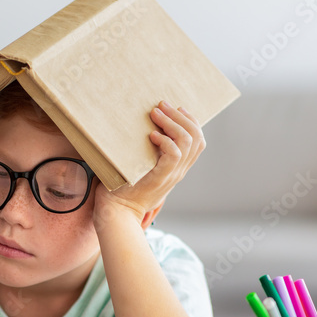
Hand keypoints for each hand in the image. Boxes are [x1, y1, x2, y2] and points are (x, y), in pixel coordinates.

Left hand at [93, 101, 204, 225]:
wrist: (118, 211)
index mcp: (178, 167)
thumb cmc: (124, 187)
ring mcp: (172, 174)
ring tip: (155, 114)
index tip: (176, 108)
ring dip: (172, 123)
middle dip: (181, 116)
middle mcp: (179, 170)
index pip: (198, 141)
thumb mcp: (142, 166)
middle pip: (196, 137)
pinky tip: (151, 135)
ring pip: (187, 142)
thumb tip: (143, 128)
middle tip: (162, 105)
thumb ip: (149, 152)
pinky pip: (174, 154)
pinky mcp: (161, 177)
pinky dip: (165, 140)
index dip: (191, 121)